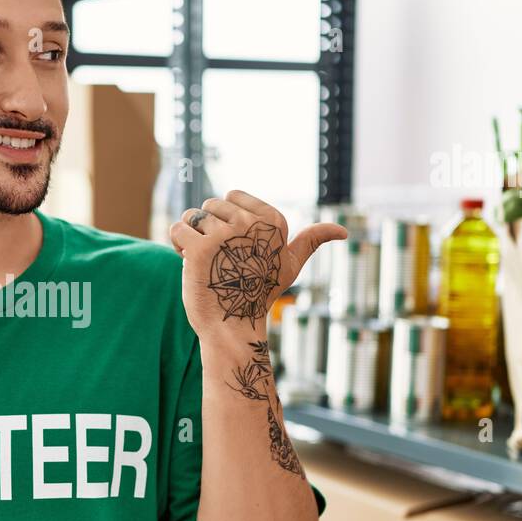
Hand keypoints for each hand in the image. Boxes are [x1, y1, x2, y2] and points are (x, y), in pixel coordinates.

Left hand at [169, 190, 347, 345]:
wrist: (232, 325)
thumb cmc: (259, 293)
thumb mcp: (290, 264)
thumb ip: (311, 241)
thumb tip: (344, 231)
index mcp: (273, 221)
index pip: (232, 195)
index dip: (226, 219)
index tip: (237, 246)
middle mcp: (251, 224)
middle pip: (210, 205)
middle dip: (207, 229)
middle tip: (220, 259)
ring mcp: (226, 235)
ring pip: (192, 216)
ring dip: (191, 239)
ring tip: (206, 263)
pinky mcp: (201, 248)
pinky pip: (177, 228)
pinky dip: (177, 246)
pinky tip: (190, 264)